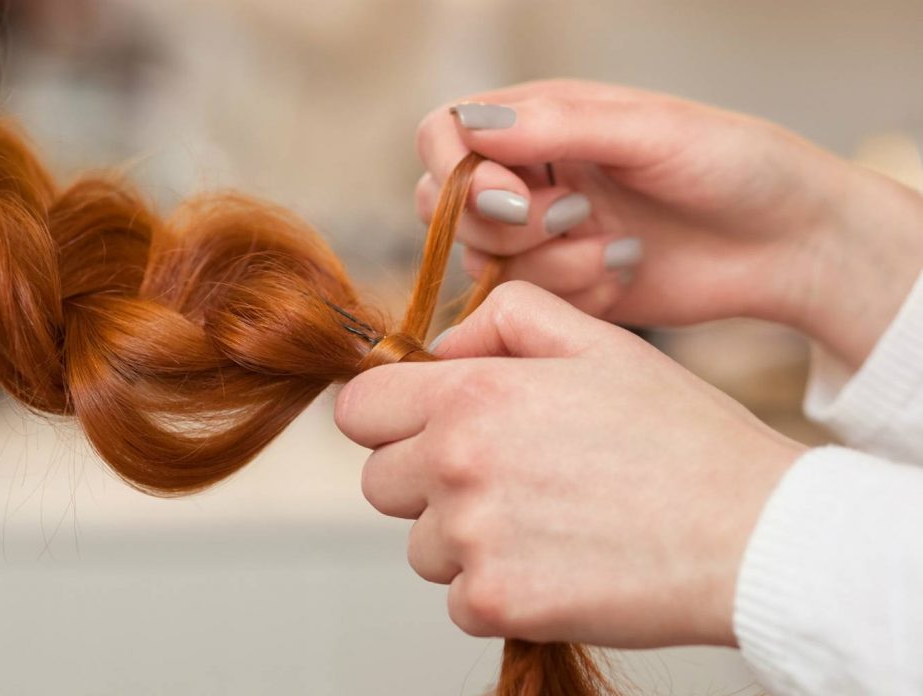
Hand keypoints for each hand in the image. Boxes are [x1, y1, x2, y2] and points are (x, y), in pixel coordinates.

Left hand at [335, 282, 804, 647]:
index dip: (389, 415)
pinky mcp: (497, 604)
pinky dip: (496, 587)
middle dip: (424, 476)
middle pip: (379, 481)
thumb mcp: (599, 341)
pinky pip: (458, 597)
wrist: (753, 533)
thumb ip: (505, 317)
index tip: (423, 425)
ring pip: (420, 544)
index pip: (359, 410)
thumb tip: (440, 346)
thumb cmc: (681, 435)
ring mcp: (473, 541)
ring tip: (546, 519)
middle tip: (504, 473)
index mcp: (473, 396)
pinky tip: (558, 561)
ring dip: (463, 536)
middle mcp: (457, 466)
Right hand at [415, 80, 922, 367]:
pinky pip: (523, 304)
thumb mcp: (649, 131)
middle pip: (445, 208)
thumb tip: (470, 126)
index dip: (456, 173)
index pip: (443, 136)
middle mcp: (530, 175)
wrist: (786, 244)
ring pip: (483, 262)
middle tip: (578, 217)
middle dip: (507, 226)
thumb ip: (557, 125)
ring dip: (550, 264)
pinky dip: (572, 293)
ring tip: (619, 248)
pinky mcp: (560, 288)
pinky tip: (624, 274)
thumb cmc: (732, 166)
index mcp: (541, 120)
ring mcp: (541, 235)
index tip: (516, 197)